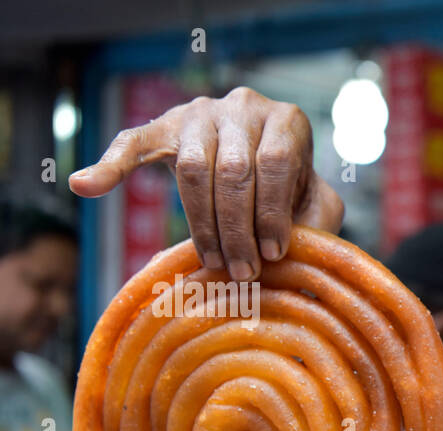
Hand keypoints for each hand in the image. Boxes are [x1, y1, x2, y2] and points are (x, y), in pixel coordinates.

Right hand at [69, 86, 341, 279]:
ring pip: (193, 167)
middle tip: (242, 271)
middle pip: (233, 170)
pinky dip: (109, 166)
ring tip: (214, 261)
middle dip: (237, 229)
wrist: (269, 164)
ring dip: (202, 222)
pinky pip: (132, 143)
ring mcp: (201, 113)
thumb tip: (301, 254)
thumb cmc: (297, 194)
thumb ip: (316, 222)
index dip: (272, 213)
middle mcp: (244, 107)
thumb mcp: (317, 204)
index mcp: (286, 122)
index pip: (274, 165)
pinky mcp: (165, 126)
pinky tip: (85, 185)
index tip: (273, 254)